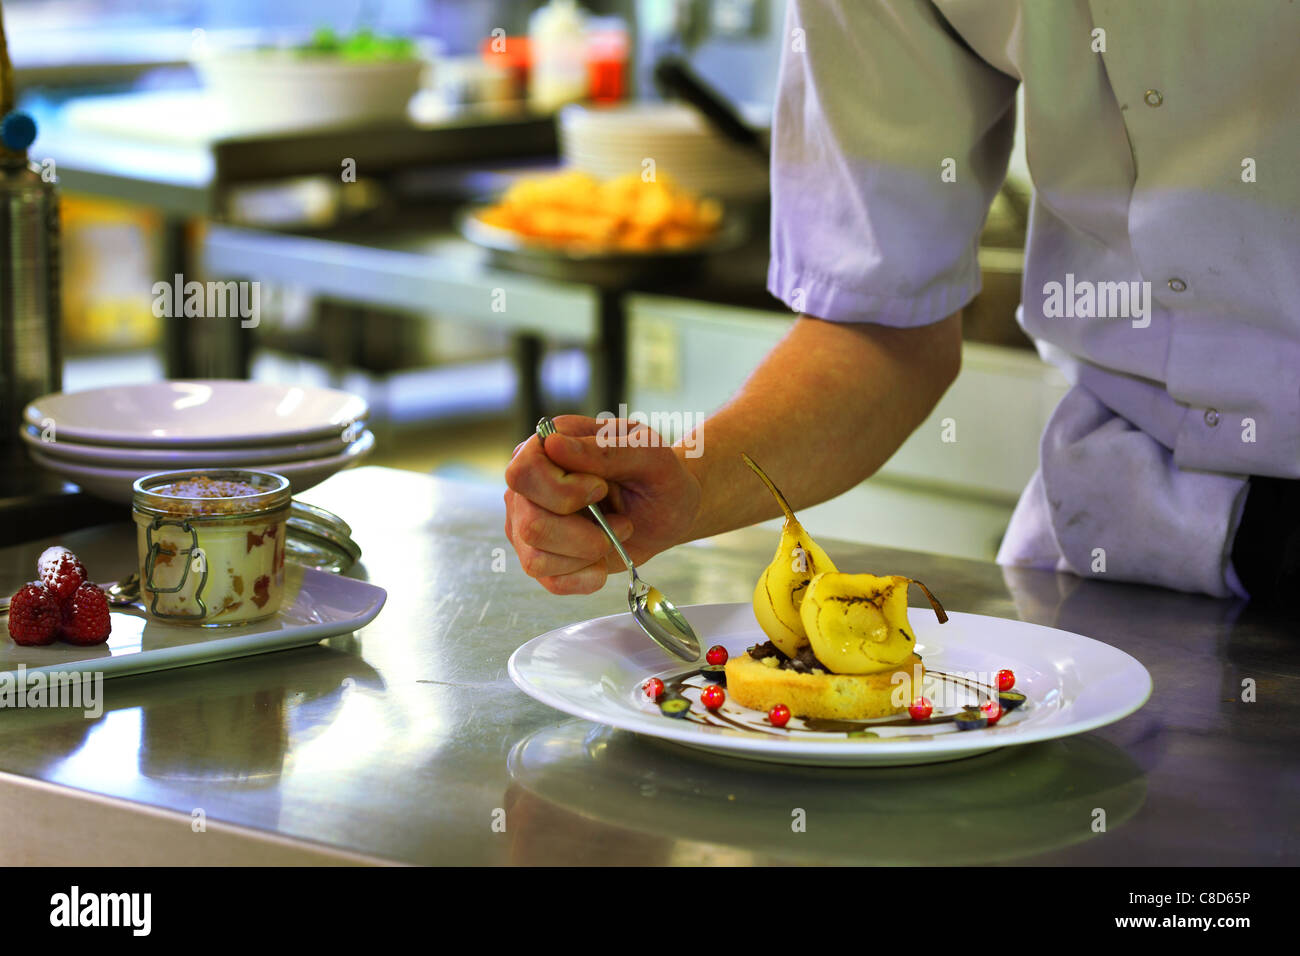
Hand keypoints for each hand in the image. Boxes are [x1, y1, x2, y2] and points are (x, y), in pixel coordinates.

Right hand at [504, 415, 701, 594]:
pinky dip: (586, 576)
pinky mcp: (541, 557)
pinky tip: (603, 560)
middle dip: (585, 534)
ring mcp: (529, 524)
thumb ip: (602, 449)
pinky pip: (550, 581)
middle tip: (621, 521)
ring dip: (588, 554)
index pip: (523, 474)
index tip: (601, 489)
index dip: (562, 490)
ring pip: (536, 559)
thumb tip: (552, 445)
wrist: (670, 510)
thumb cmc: (657, 474)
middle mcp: (529, 487)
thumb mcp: (646, 453)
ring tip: (615, 535)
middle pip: (530, 524)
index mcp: (545, 448)